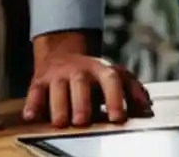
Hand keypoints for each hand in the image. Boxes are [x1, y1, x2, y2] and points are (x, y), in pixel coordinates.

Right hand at [24, 31, 153, 127]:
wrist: (62, 55)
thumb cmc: (93, 74)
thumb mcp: (114, 75)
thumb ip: (132, 89)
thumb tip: (146, 106)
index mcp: (101, 68)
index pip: (111, 80)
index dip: (116, 98)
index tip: (118, 117)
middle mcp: (79, 70)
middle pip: (81, 83)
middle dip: (82, 102)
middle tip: (82, 121)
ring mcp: (58, 75)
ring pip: (57, 88)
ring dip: (59, 106)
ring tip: (61, 123)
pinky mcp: (39, 81)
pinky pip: (34, 92)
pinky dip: (32, 104)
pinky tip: (32, 116)